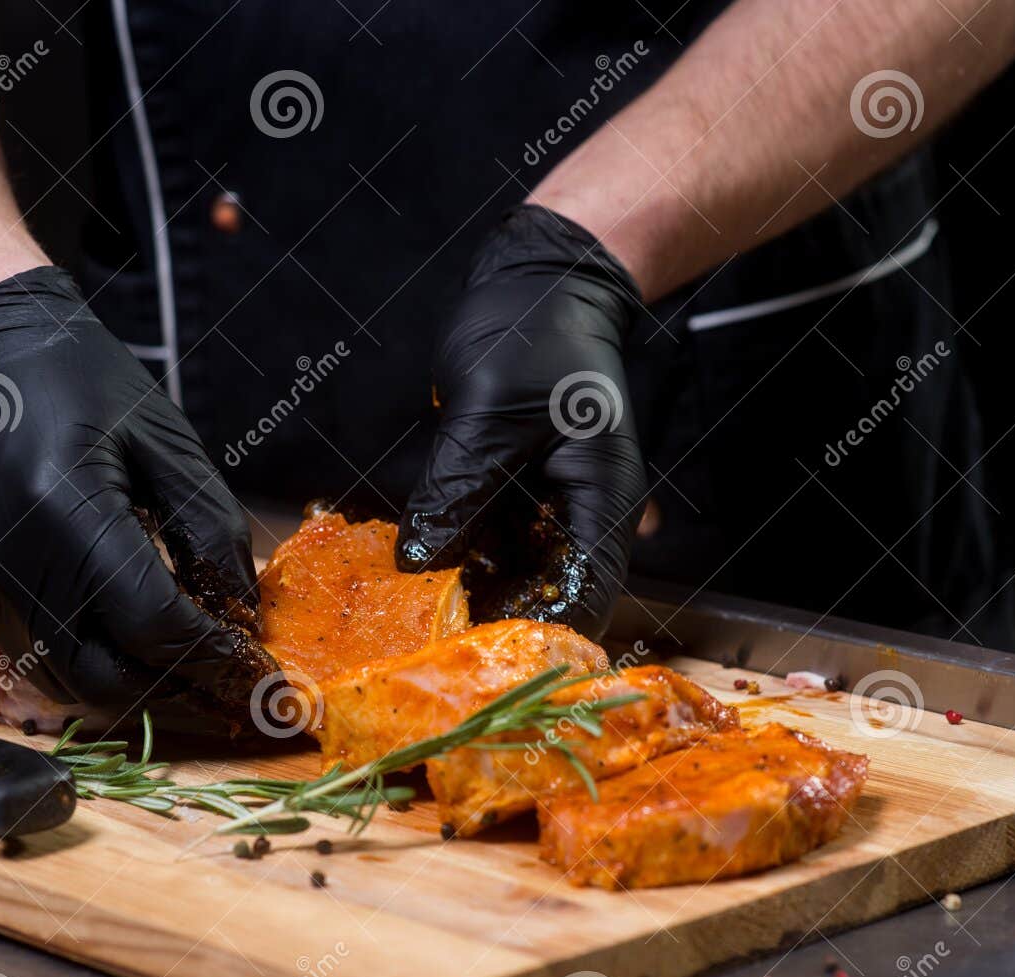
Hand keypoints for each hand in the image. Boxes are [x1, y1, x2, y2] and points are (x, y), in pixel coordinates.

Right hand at [0, 266, 261, 712]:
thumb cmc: (80, 381)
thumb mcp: (168, 443)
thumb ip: (212, 534)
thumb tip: (243, 620)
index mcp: (62, 508)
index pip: (152, 626)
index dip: (211, 657)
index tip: (254, 669)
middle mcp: (0, 557)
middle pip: (103, 677)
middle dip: (173, 689)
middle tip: (221, 683)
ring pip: (61, 675)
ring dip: (124, 676)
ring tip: (172, 654)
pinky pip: (22, 649)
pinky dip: (74, 645)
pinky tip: (101, 609)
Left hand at [397, 205, 645, 637]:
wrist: (538, 279)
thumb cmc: (534, 329)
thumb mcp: (490, 410)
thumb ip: (459, 486)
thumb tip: (420, 562)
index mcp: (602, 498)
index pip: (586, 593)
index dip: (540, 632)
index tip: (484, 658)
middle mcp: (582, 514)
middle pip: (546, 595)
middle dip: (495, 622)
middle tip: (430, 649)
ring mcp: (547, 506)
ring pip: (511, 574)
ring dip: (468, 595)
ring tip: (412, 623)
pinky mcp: (513, 494)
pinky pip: (486, 543)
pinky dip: (455, 559)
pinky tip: (413, 576)